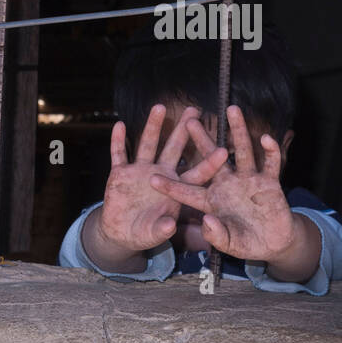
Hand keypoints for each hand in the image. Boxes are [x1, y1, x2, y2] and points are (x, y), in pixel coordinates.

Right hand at [83, 104, 228, 269]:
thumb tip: (169, 226)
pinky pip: (118, 154)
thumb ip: (161, 231)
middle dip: (183, 130)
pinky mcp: (120, 173)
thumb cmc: (145, 232)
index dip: (209, 163)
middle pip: (174, 149)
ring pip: (148, 145)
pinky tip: (119, 125)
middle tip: (195, 110)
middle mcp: (160, 174)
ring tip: (160, 107)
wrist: (121, 232)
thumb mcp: (153, 235)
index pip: (196, 174)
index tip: (224, 151)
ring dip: (152, 127)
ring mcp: (140, 171)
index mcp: (175, 188)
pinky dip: (117, 141)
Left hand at [149, 105, 314, 272]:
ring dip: (238, 131)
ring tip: (232, 109)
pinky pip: (270, 163)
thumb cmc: (246, 243)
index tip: (152, 177)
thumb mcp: (230, 244)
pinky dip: (270, 151)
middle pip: (212, 158)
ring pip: (242, 151)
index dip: (171, 186)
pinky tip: (265, 138)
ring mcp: (249, 181)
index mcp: (212, 201)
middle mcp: (228, 185)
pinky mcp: (270, 182)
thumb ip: (217, 236)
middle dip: (201, 139)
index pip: (188, 191)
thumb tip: (207, 221)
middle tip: (188, 119)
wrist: (273, 242)